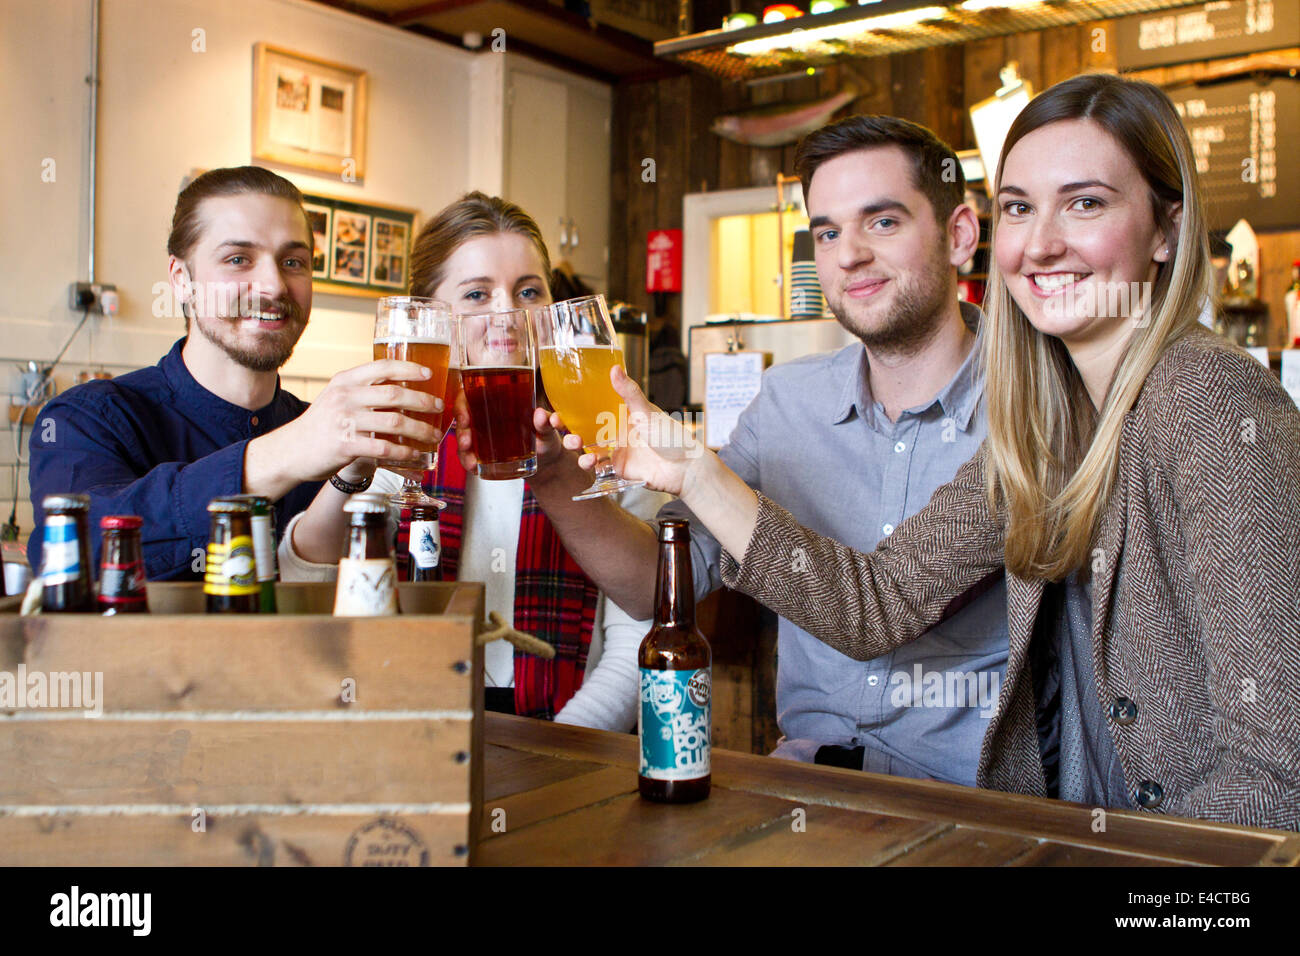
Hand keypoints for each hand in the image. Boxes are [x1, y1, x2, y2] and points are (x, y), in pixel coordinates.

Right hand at [264, 360, 441, 483]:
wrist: (290, 451)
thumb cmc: (320, 425)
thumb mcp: (336, 398)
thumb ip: (362, 391)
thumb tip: (399, 389)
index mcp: (345, 381)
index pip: (382, 367)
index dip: (409, 368)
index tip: (428, 374)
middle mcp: (345, 397)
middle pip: (394, 394)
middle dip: (423, 400)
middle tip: (439, 406)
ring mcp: (345, 421)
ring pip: (394, 421)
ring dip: (420, 429)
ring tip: (433, 434)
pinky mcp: (346, 445)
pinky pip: (384, 446)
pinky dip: (404, 451)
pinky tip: (414, 453)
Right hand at [454, 390, 568, 474]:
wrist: (546, 461)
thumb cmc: (545, 437)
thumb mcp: (547, 429)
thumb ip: (546, 422)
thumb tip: (540, 415)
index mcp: (499, 401)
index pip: (472, 394)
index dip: (462, 403)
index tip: (465, 417)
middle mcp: (487, 415)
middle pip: (463, 417)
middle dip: (461, 431)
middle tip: (466, 443)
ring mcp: (483, 434)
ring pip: (463, 437)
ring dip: (462, 450)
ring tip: (471, 462)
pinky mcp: (483, 451)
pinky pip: (469, 454)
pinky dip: (468, 461)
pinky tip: (473, 468)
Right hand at [560, 365, 702, 496]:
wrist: (685, 469)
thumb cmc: (671, 436)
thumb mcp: (647, 412)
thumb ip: (629, 393)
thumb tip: (614, 368)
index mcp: (623, 413)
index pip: (594, 407)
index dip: (574, 407)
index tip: (557, 406)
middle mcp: (617, 430)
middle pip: (586, 428)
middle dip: (569, 428)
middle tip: (557, 425)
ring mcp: (617, 450)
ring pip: (588, 447)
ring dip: (577, 446)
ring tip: (575, 444)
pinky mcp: (619, 468)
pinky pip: (598, 467)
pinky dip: (589, 464)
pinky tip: (589, 462)